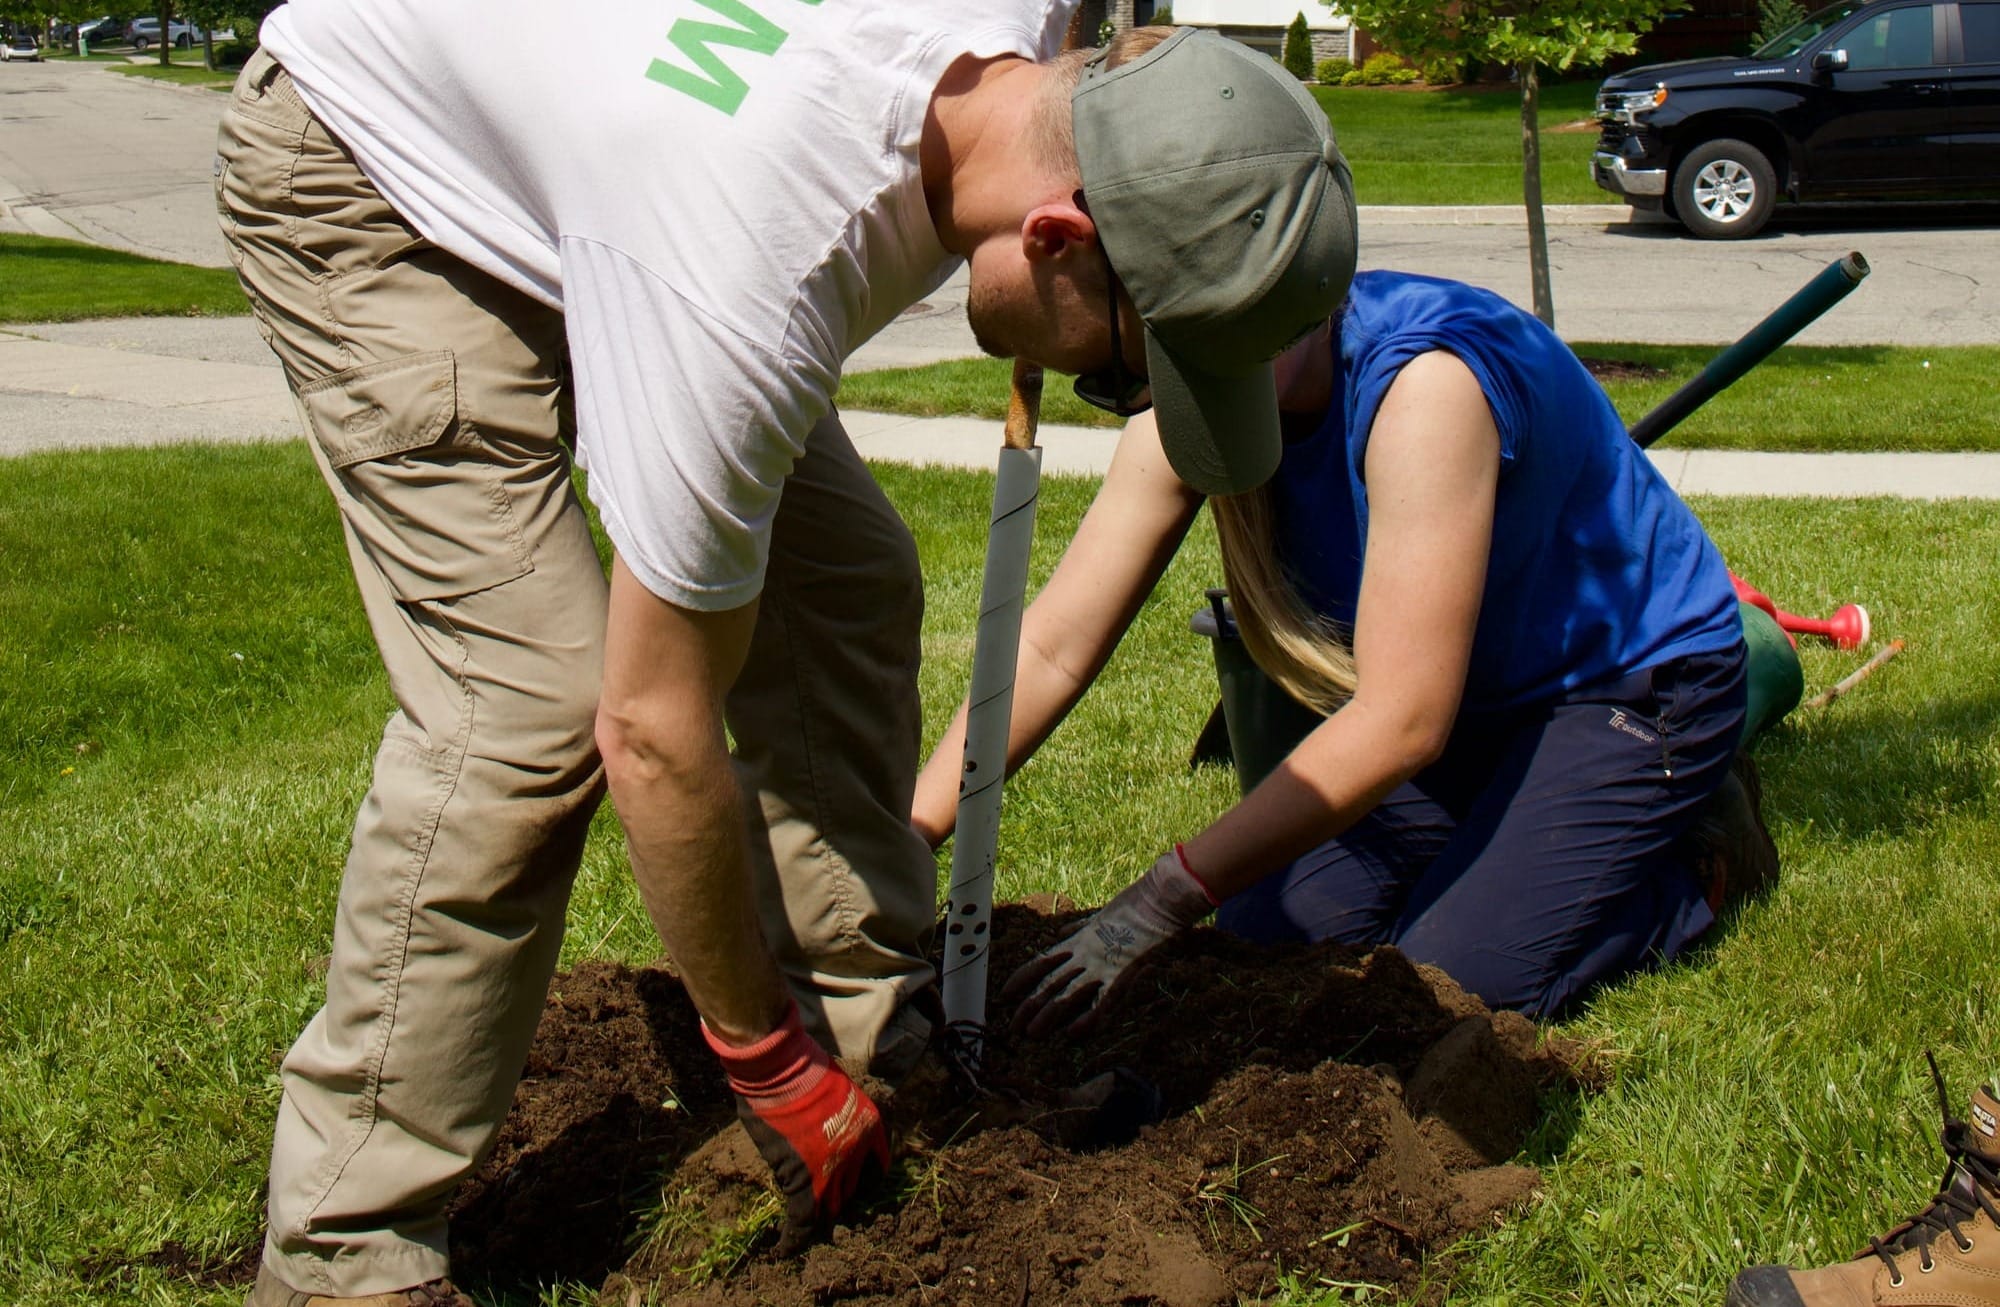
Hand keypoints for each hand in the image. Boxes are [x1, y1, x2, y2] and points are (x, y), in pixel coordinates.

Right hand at [704, 1001, 889, 1251]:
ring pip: (830, 1206)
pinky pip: (803, 1218)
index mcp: (871, 1127)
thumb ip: (839, 1116)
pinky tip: (787, 1248)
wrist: (783, 1069)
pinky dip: (795, 1236)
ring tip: (809, 1232)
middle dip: (843, 1201)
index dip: (862, 1180)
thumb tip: (828, 1130)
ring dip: (820, 1218)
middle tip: (830, 1210)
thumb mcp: (839, 1090)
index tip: (854, 1187)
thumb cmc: (803, 1070)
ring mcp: (832, 1169)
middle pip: (853, 1190)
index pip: (875, 1167)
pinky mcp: (804, 1179)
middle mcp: (858, 1152)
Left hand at [1002, 847, 1216, 1039]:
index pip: (1040, 962)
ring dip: (1047, 1016)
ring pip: (1066, 994)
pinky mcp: (1120, 975)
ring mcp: (1100, 966)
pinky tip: (1073, 1034)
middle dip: (1028, 1007)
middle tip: (1014, 1028)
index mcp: (1076, 942)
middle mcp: (1082, 955)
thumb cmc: (1132, 906)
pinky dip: (1086, 1020)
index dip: (1020, 980)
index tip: (1004, 995)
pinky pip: (1100, 1002)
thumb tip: (1060, 932)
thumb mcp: (1098, 915)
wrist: (1157, 902)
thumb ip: (1078, 927)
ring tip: (1032, 1035)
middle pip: (1047, 983)